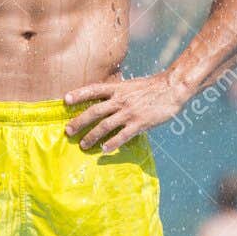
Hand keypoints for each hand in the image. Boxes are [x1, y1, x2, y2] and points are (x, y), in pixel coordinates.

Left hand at [63, 72, 187, 151]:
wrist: (171, 88)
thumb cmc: (151, 87)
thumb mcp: (130, 85)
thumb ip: (117, 92)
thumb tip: (104, 99)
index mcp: (117, 88)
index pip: (93, 89)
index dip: (79, 94)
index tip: (65, 100)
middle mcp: (120, 100)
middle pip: (94, 111)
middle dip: (79, 121)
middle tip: (68, 131)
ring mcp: (129, 112)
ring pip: (105, 126)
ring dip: (92, 136)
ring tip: (83, 145)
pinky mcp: (139, 123)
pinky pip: (122, 136)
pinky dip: (112, 144)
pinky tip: (104, 150)